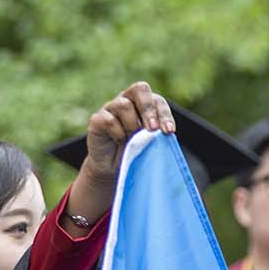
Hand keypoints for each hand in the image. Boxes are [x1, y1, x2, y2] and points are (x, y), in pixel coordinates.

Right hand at [62, 81, 175, 230]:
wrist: (113, 180)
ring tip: (134, 142)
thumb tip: (173, 142)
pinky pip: (105, 118)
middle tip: (154, 131)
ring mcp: (109, 112)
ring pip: (122, 103)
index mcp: (143, 110)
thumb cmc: (136, 165)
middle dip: (150, 109)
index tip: (169, 133)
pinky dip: (116, 130)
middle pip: (140, 89)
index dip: (163, 111)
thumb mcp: (152, 154)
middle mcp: (126, 107)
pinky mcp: (96, 124)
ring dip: (133, 124)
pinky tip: (120, 143)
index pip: (155, 98)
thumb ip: (159, 143)